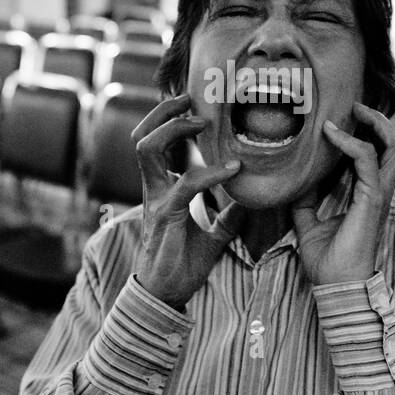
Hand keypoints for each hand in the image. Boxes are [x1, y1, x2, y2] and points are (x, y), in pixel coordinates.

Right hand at [131, 94, 246, 308]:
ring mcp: (157, 200)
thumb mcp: (213, 237)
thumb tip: (250, 202)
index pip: (158, 144)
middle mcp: (155, 189)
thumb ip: (228, 217)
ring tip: (200, 122)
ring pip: (148, 149)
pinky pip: (184, 185)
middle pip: (144, 136)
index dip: (170, 120)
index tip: (195, 105)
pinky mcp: (166, 216)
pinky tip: (232, 170)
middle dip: (164, 112)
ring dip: (173, 129)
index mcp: (163, 189)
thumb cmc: (182, 265)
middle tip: (190, 98)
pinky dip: (210, 173)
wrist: (166, 296)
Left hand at [293, 103, 394, 285]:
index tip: (339, 119)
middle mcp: (379, 192)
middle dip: (379, 121)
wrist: (336, 288)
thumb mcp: (308, 225)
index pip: (377, 155)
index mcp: (368, 196)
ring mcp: (379, 195)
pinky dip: (352, 142)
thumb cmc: (328, 263)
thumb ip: (305, 202)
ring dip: (376, 124)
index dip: (365, 133)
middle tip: (355, 106)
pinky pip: (369, 161)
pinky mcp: (372, 200)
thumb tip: (295, 181)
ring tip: (355, 110)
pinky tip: (331, 134)